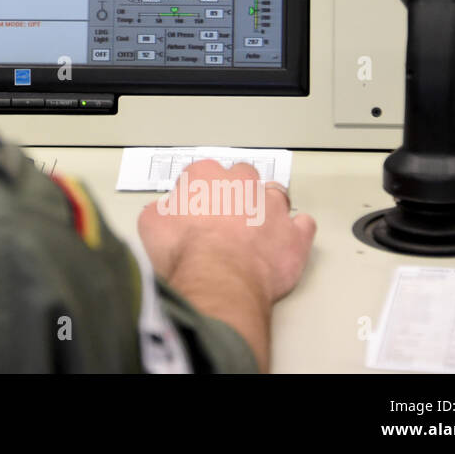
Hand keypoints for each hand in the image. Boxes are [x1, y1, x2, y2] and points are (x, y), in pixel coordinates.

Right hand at [138, 159, 315, 305]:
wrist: (218, 279)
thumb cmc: (185, 252)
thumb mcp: (151, 225)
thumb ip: (161, 210)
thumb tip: (165, 213)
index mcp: (204, 176)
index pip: (201, 173)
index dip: (197, 193)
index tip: (194, 210)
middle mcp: (241, 183)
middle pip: (242, 176)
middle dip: (236, 192)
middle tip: (225, 217)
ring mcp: (272, 207)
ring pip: (275, 194)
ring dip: (268, 207)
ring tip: (257, 228)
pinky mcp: (295, 234)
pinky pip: (303, 225)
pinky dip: (296, 232)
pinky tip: (286, 241)